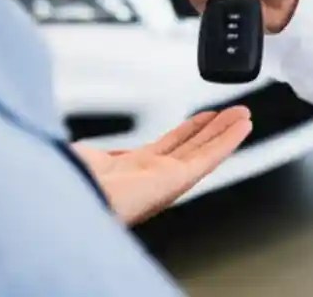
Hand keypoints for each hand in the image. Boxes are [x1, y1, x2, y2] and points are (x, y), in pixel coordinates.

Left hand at [75, 107, 252, 224]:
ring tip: (243, 115)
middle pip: (191, 147)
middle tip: (231, 112)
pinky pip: (208, 157)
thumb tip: (93, 150)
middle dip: (212, 128)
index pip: (168, 147)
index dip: (188, 131)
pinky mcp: (177, 181)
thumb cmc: (69, 184)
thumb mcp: (86, 159)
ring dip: (226, 131)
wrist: (69, 200)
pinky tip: (242, 126)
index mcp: (133, 171)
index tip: (203, 118)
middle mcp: (153, 177)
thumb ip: (99, 154)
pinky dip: (228, 140)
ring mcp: (166, 180)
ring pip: (204, 150)